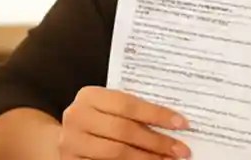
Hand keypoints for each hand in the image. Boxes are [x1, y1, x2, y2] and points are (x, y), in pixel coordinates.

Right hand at [58, 86, 191, 158]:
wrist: (68, 137)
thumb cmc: (96, 119)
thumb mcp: (108, 108)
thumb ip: (132, 112)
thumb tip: (172, 122)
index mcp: (89, 96)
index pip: (128, 104)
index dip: (156, 114)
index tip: (182, 123)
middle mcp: (77, 117)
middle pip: (124, 130)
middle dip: (156, 141)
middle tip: (180, 149)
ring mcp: (72, 142)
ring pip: (116, 152)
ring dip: (147, 158)